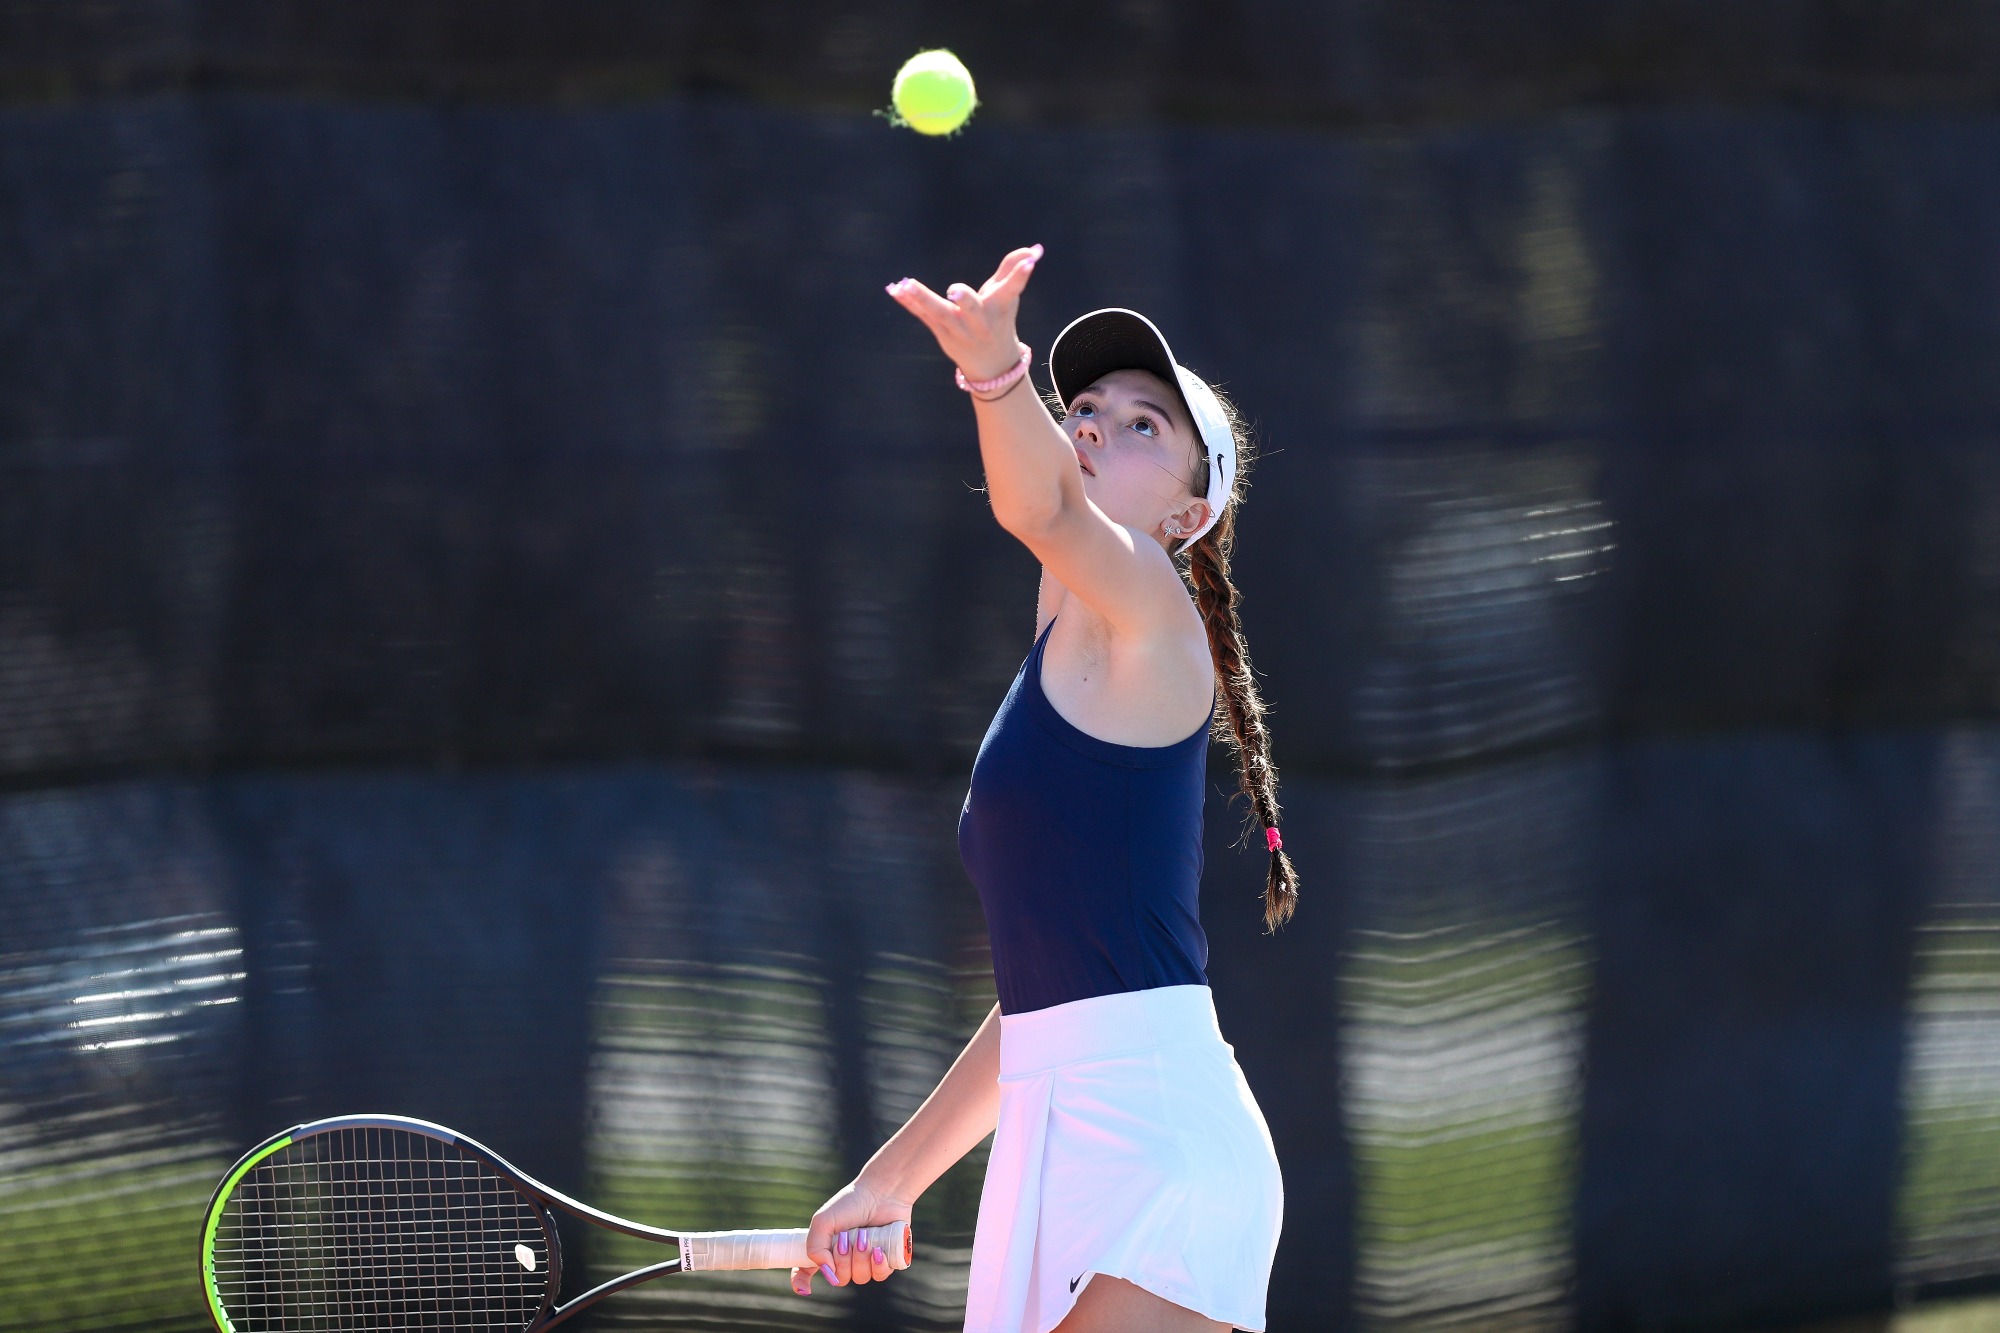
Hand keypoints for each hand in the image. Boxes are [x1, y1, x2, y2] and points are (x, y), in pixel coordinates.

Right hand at [788, 1177, 913, 1295]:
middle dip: (843, 1259)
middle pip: (839, 1279)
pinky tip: (879, 1250)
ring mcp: (864, 1261)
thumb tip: (828, 1273)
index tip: (805, 1289)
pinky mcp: (884, 1261)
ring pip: (860, 1278)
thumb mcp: (824, 1221)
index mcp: (825, 1248)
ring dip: (861, 1258)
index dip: (801, 1282)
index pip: (806, 1271)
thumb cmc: (851, 1203)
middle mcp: (843, 1258)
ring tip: (866, 1236)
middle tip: (848, 1237)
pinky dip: (878, 1264)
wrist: (881, 1193)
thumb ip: (815, 1248)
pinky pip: (879, 1276)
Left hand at [885, 245, 1041, 381]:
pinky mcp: (940, 331)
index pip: (1012, 289)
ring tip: (906, 284)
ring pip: (940, 312)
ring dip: (922, 298)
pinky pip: (922, 315)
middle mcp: (980, 321)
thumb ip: (1014, 270)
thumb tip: (1033, 249)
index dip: (1020, 275)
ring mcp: (958, 329)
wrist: (991, 366)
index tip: (1031, 263)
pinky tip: (894, 289)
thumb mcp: (1008, 297)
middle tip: (955, 290)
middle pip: (972, 309)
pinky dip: (908, 302)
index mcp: (999, 308)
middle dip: (965, 299)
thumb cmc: (999, 321)